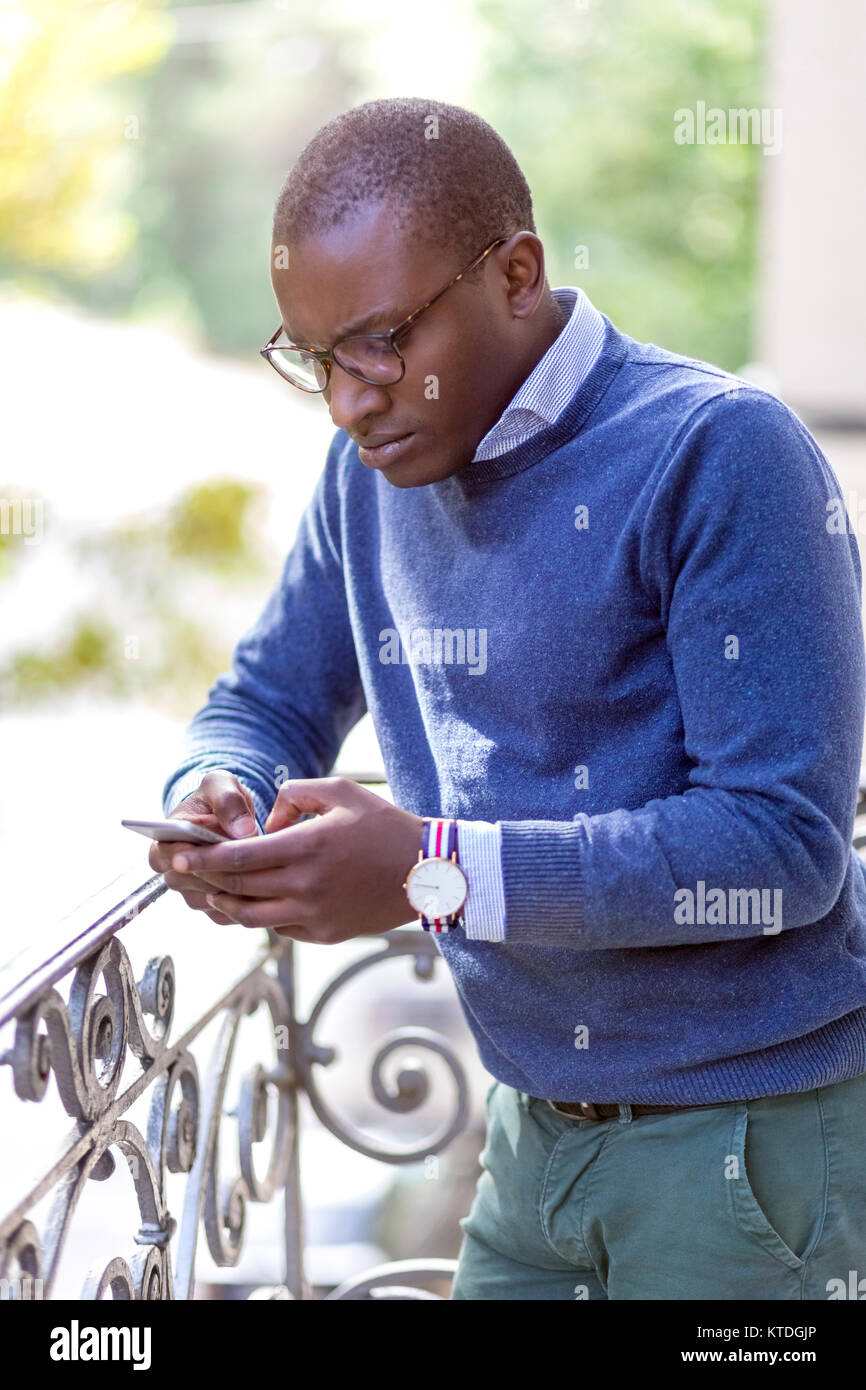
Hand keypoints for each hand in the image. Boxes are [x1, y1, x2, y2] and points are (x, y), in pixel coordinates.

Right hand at [148, 769, 258, 923]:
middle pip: (187, 883)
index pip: (165, 856)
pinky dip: (243, 904)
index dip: (189, 855)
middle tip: (248, 864)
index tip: (216, 849)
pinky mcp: (211, 906)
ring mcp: (191, 892)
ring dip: (233, 891)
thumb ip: (228, 801)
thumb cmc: (220, 799)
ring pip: (207, 901)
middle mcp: (174, 871)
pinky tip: (265, 890)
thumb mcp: (222, 786)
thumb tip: (243, 830)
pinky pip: (224, 914)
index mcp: (165, 841)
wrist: (232, 818)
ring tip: (262, 876)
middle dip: (217, 873)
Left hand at [166, 776, 424, 941]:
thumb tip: (265, 819)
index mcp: (309, 846)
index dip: (203, 858)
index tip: (178, 854)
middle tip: (182, 870)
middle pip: (238, 887)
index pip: (240, 856)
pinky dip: (258, 915)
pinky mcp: (324, 933)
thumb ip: (295, 794)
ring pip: (251, 916)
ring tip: (214, 891)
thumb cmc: (385, 827)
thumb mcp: (342, 792)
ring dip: (226, 903)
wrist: (428, 872)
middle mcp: (307, 885)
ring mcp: (315, 914)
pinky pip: (278, 927)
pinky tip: (252, 902)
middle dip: (205, 878)